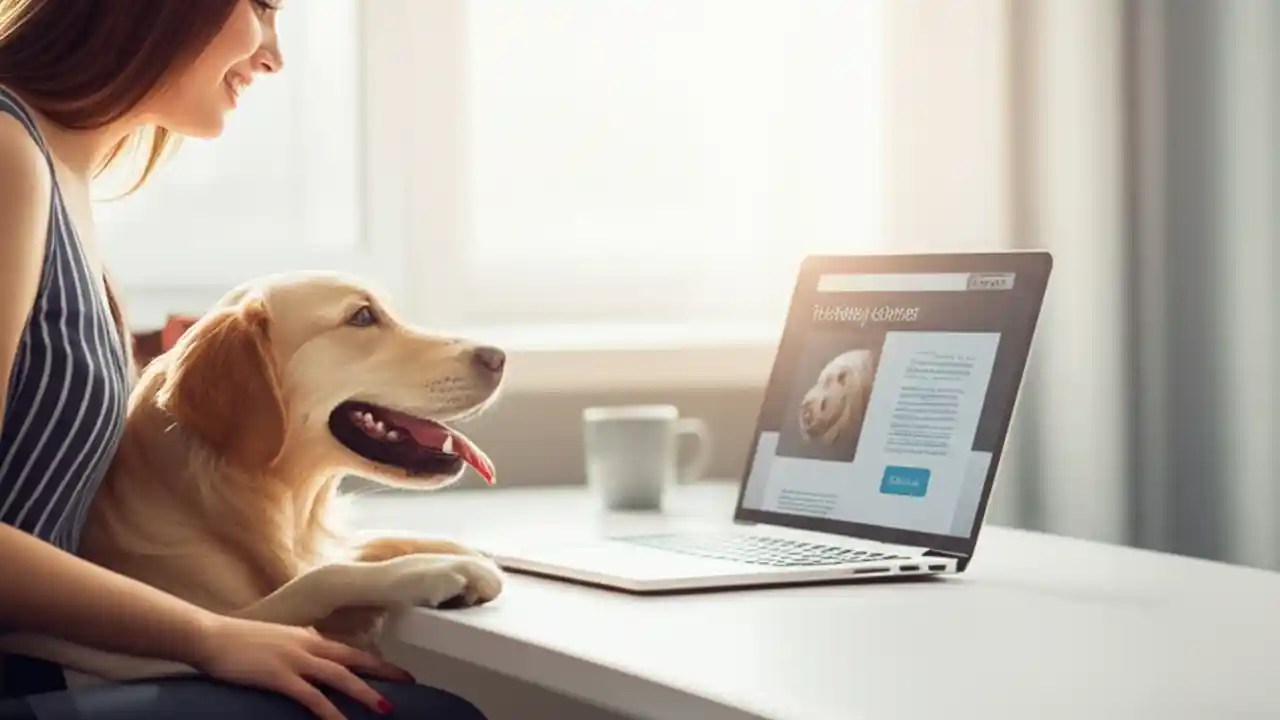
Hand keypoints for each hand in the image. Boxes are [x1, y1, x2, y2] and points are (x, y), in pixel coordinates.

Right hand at [190, 614, 413, 719]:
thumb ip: (297, 649)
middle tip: (408, 682)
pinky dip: (329, 712)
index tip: (396, 670)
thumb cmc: (238, 641)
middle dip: (383, 671)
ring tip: (386, 707)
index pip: (349, 649)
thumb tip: (313, 656)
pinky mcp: (279, 675)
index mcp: (307, 638)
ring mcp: (294, 659)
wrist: (209, 636)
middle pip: (354, 658)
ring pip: (340, 676)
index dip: (374, 661)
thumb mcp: (276, 641)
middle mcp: (307, 645)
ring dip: (365, 693)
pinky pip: (311, 697)